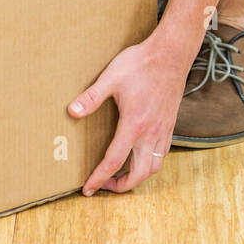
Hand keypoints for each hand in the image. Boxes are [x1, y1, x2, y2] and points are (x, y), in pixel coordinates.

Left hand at [67, 33, 189, 196]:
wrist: (171, 54)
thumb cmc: (141, 64)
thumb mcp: (111, 77)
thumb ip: (91, 97)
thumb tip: (72, 112)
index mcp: (134, 124)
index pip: (115, 161)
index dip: (100, 178)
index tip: (89, 189)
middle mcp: (151, 132)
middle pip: (139, 174)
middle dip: (121, 186)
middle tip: (105, 185)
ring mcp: (163, 130)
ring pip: (154, 167)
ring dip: (138, 177)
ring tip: (122, 174)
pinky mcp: (170, 124)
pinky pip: (162, 154)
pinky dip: (150, 162)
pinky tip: (140, 155)